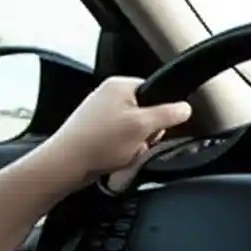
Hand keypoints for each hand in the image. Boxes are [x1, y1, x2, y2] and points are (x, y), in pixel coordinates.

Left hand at [30, 77, 192, 191]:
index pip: (156, 91)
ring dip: (135, 145)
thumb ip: (169, 115)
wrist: (64, 166)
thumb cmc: (98, 143)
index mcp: (120, 85)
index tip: (157, 127)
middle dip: (147, 133)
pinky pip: (119, 140)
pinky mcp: (94, 131)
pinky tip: (113, 159)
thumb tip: (185, 108)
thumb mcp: (143, 127)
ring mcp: (99, 113)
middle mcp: (108, 95)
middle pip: (146, 112)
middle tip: (138, 143)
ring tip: (123, 153)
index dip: (162, 112)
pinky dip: (121, 151)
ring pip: (134, 129)